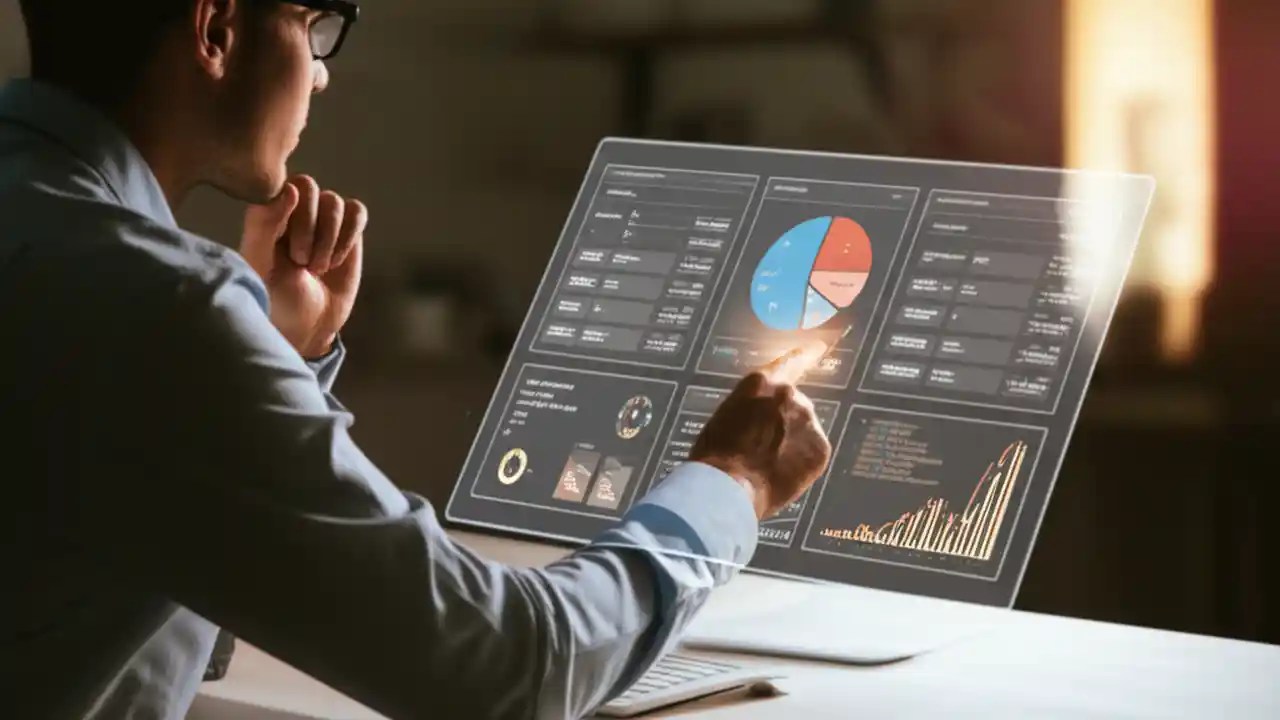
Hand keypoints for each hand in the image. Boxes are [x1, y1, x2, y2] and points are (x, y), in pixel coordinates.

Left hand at [239, 175, 367, 357]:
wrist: (305, 326)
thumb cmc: (274, 297)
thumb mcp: (259, 264)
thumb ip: (263, 224)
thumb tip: (290, 189)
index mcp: (266, 211)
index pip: (282, 184)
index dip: (290, 213)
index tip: (288, 248)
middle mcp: (294, 208)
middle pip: (310, 188)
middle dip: (309, 228)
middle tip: (302, 262)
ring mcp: (323, 218)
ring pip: (334, 202)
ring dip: (328, 238)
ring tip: (317, 267)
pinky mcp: (349, 230)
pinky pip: (357, 212)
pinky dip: (349, 236)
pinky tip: (337, 261)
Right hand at [690, 341, 832, 519]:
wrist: (727, 486)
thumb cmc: (716, 454)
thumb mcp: (726, 416)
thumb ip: (753, 408)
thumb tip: (763, 419)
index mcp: (762, 383)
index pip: (791, 361)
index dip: (806, 353)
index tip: (820, 346)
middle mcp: (790, 396)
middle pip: (795, 405)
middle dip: (785, 422)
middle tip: (763, 447)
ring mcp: (808, 422)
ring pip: (804, 431)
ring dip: (792, 443)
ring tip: (768, 466)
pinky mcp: (820, 449)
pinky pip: (812, 453)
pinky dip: (801, 463)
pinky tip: (780, 474)